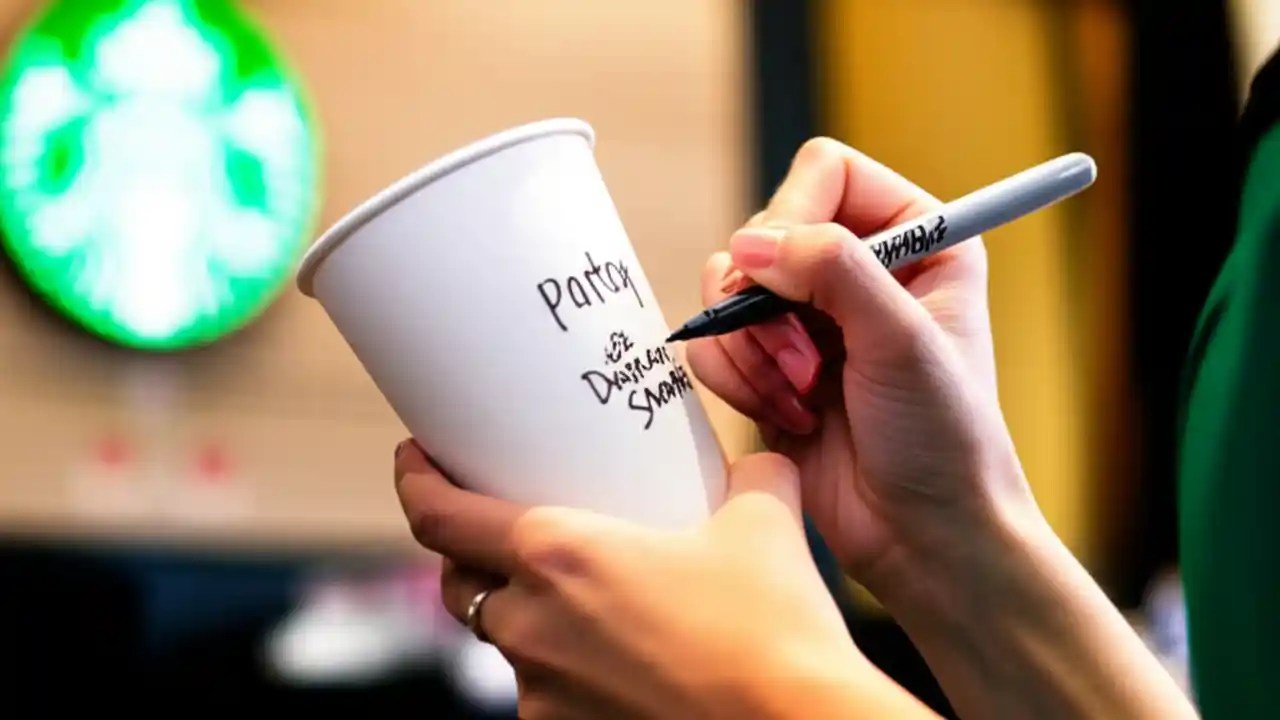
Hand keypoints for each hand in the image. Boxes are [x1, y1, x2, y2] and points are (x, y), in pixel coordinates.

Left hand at [394, 441, 937, 719]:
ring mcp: (544, 689)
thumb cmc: (773, 626)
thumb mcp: (764, 517)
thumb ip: (747, 475)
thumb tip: (752, 468)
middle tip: (497, 525)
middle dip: (465, 552)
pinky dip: (561, 665)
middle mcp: (532, 622)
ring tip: (571, 595)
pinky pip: (544, 689)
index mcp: (557, 553)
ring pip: (502, 639)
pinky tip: (612, 655)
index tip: (414, 459)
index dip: (414, 482)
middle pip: (457, 581)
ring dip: (520, 611)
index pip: (439, 515)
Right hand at [688, 139, 1195, 718]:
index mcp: (913, 240)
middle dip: (769, 305)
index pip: (824, 173)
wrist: (923, 536)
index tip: (793, 273)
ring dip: (751, 350)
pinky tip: (785, 419)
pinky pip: (713, 345)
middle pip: (760, 231)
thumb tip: (748, 245)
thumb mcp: (902, 341)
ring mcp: (807, 319)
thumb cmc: (943, 440)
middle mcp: (855, 270)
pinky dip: (735, 381)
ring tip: (800, 396)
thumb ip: (832, 270)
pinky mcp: (768, 367)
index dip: (794, 215)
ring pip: (725, 289)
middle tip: (808, 362)